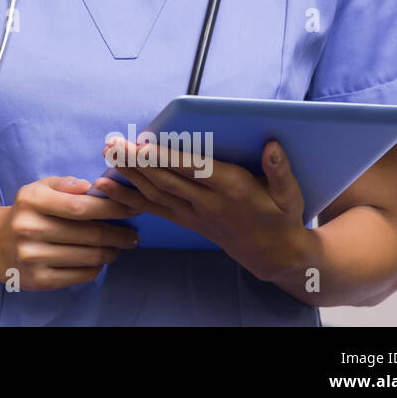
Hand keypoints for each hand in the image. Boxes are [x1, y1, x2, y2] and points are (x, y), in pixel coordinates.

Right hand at [0, 176, 142, 290]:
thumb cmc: (26, 212)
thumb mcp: (38, 188)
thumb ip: (65, 184)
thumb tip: (91, 187)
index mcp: (31, 201)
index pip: (81, 206)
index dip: (112, 209)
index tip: (132, 208)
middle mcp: (29, 229)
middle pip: (90, 234)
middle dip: (119, 234)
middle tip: (132, 234)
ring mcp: (33, 257)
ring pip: (90, 257)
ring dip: (112, 252)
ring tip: (119, 246)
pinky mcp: (39, 280)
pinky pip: (82, 275)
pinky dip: (97, 267)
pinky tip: (100, 260)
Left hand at [94, 136, 309, 282]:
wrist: (273, 254)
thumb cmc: (281, 216)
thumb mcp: (290, 194)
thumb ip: (281, 170)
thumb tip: (272, 145)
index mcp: (233, 189)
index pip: (194, 170)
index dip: (168, 158)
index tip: (145, 145)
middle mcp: (208, 202)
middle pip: (167, 179)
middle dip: (138, 162)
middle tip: (113, 143)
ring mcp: (193, 213)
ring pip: (155, 192)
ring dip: (128, 174)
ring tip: (106, 155)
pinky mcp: (185, 220)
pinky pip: (152, 208)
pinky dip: (127, 198)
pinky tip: (106, 187)